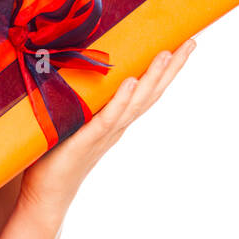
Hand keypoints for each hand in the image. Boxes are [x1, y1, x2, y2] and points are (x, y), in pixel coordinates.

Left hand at [18, 39, 196, 220]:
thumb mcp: (72, 121)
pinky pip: (106, 119)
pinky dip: (121, 102)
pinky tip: (131, 83)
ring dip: (151, 79)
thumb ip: (80, 99)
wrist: (47, 195)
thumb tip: (73, 66)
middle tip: (191, 43)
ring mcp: (103, 135)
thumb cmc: (55, 156)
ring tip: (167, 55)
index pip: (146, 91)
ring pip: (134, 104)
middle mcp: (116, 126)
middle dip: (171, 68)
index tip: (184, 45)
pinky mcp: (85, 142)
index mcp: (115, 120)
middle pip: (150, 94)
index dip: (165, 69)